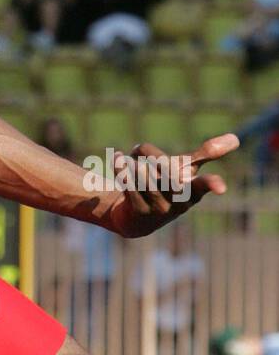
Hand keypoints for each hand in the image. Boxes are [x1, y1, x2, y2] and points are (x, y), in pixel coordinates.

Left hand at [106, 133, 238, 238]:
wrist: (135, 215)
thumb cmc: (168, 186)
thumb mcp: (187, 169)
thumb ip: (207, 154)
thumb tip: (235, 138)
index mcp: (194, 190)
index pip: (204, 185)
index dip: (212, 184)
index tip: (221, 187)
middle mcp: (179, 203)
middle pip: (166, 171)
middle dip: (150, 154)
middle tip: (141, 149)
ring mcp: (160, 210)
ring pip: (145, 176)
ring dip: (132, 162)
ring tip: (128, 159)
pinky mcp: (139, 213)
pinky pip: (129, 183)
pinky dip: (121, 167)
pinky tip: (118, 160)